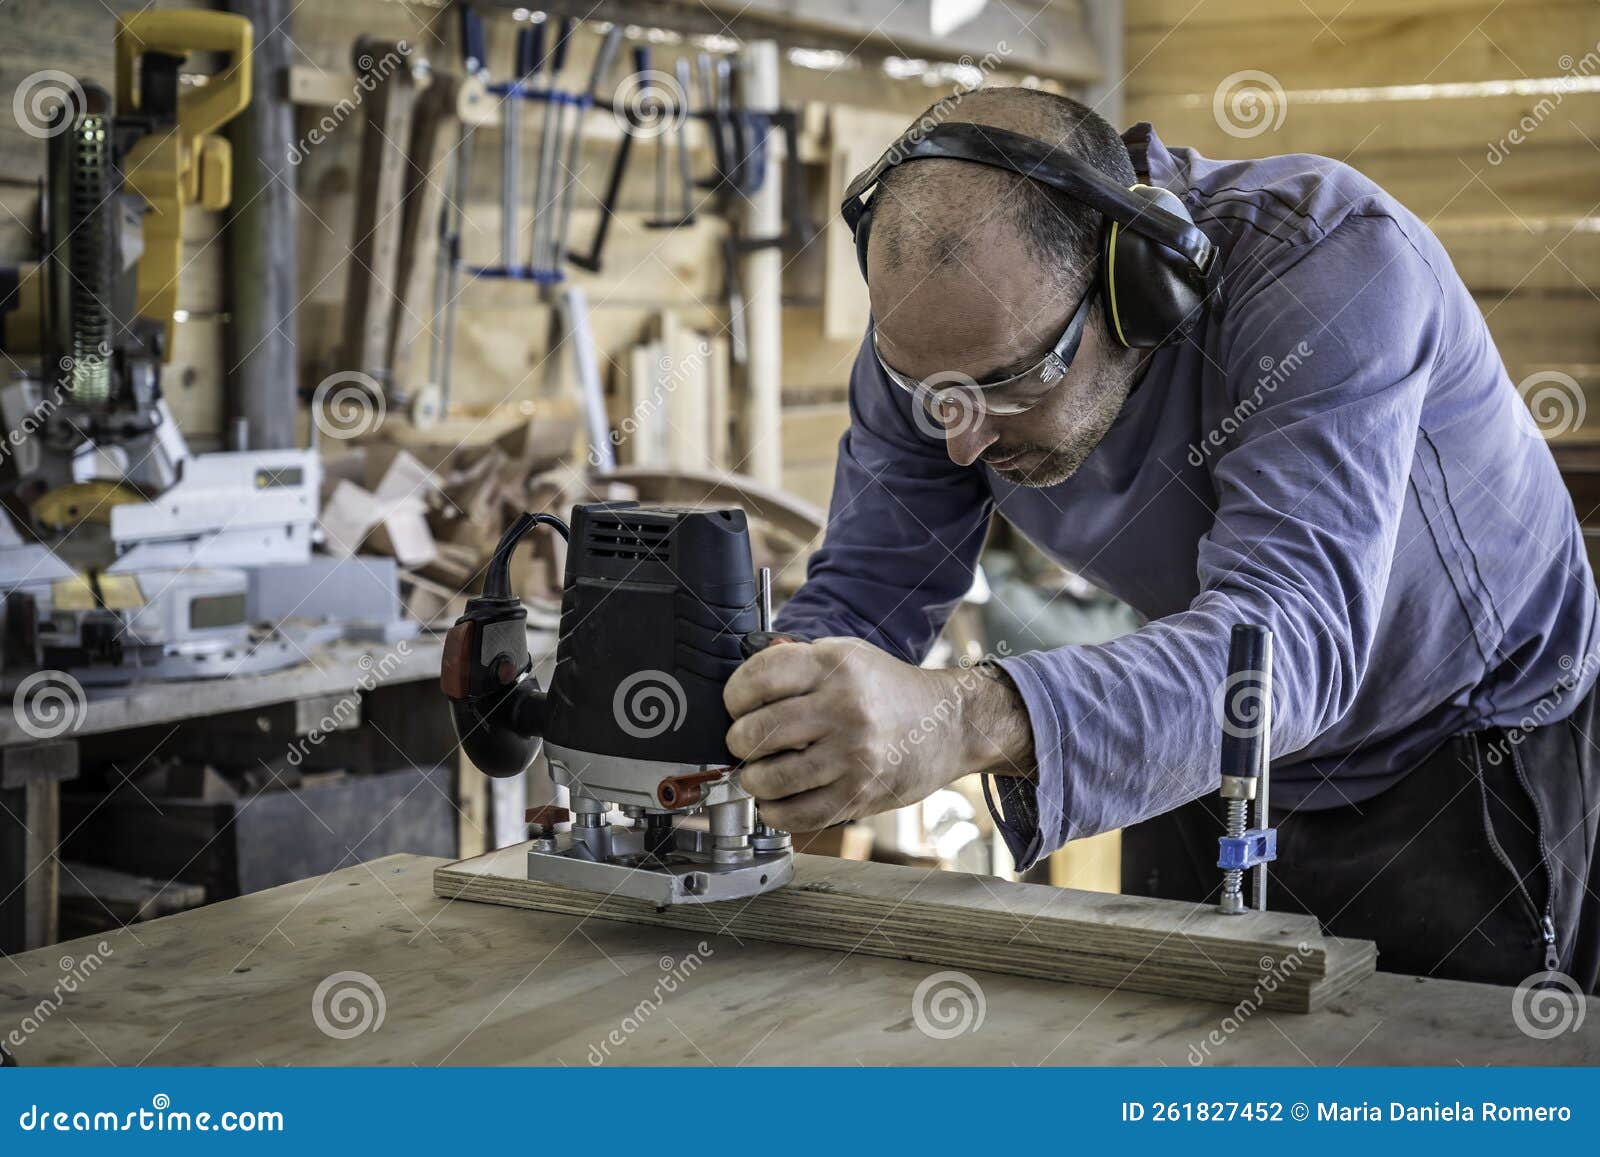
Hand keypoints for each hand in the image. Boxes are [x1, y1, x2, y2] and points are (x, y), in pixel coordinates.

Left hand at [723, 637, 1034, 831]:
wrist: (948, 724)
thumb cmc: (889, 690)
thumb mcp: (848, 655)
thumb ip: (797, 662)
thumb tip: (744, 684)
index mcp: (836, 666)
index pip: (759, 678)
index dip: (734, 695)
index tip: (735, 705)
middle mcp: (844, 708)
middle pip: (757, 731)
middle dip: (739, 740)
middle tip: (745, 742)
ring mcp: (853, 754)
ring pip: (770, 778)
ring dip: (753, 780)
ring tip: (759, 773)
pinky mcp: (860, 793)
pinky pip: (797, 814)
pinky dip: (775, 812)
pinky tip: (776, 801)